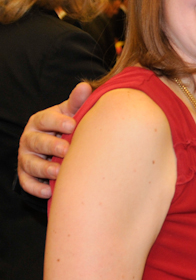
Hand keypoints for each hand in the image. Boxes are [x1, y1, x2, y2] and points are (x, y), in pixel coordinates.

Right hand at [17, 82, 90, 197]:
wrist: (60, 144)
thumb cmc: (69, 125)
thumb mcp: (72, 112)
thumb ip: (77, 102)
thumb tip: (85, 87)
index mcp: (40, 120)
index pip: (45, 119)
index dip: (57, 122)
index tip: (72, 125)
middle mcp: (30, 138)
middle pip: (36, 142)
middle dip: (51, 146)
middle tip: (66, 150)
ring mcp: (26, 156)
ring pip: (30, 164)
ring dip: (44, 169)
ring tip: (59, 173)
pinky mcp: (26, 174)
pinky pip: (26, 182)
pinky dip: (35, 188)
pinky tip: (49, 192)